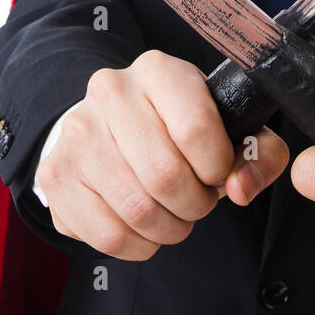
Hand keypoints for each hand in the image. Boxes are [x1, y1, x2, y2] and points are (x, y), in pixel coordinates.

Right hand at [37, 49, 288, 260]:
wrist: (112, 125)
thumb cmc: (179, 126)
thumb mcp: (230, 126)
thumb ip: (258, 154)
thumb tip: (239, 187)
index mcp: (159, 70)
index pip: (196, 129)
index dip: (217, 167)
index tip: (217, 172)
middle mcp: (111, 92)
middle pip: (164, 175)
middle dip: (195, 204)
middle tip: (197, 200)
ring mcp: (76, 133)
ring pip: (137, 210)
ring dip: (168, 228)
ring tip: (172, 213)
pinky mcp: (56, 174)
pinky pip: (107, 235)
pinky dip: (137, 245)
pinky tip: (143, 226)